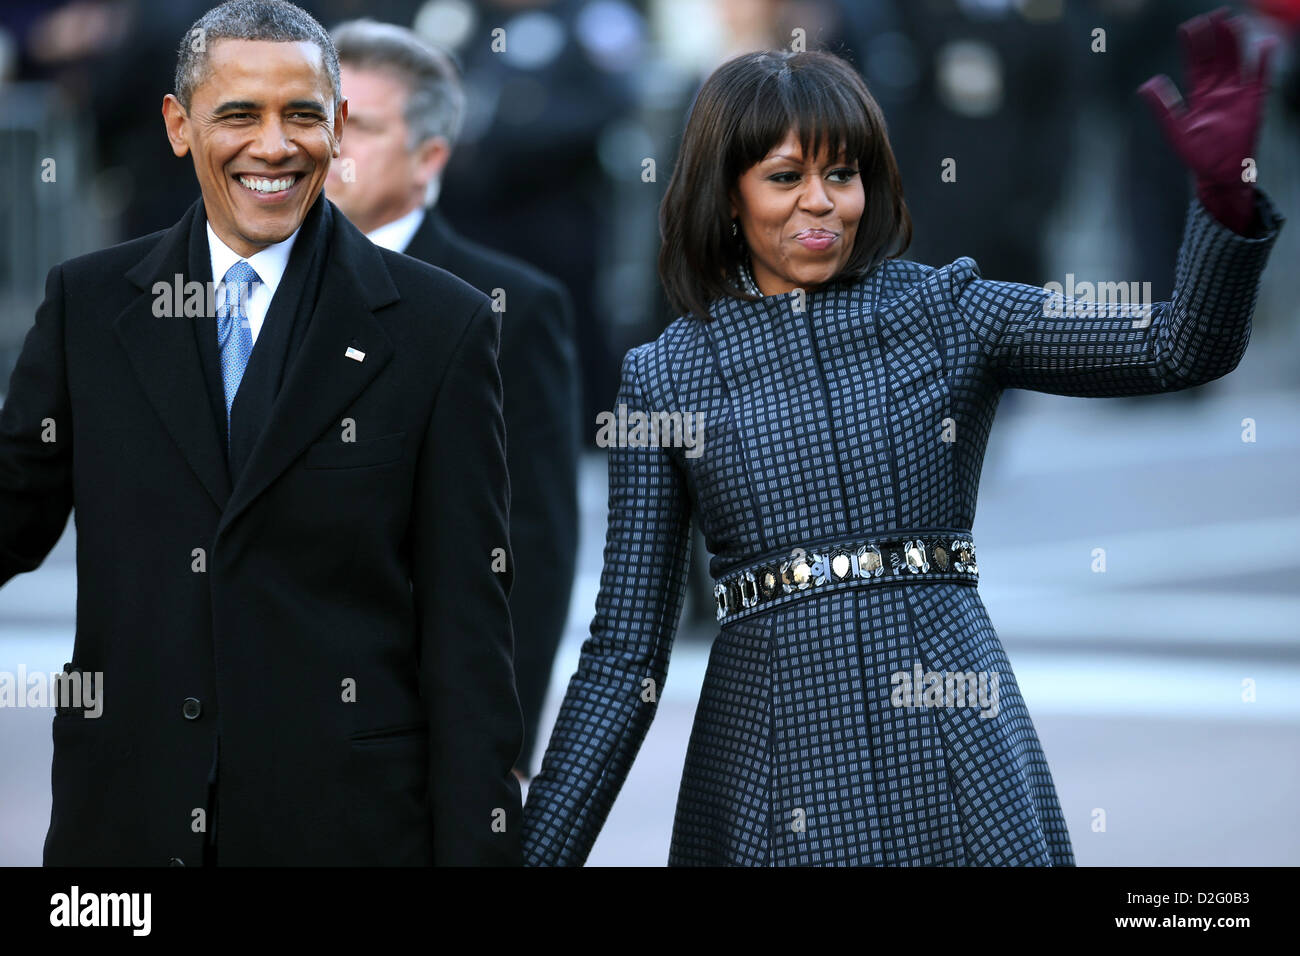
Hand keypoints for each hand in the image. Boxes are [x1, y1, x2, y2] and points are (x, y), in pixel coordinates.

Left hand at [1138, 7, 1276, 232]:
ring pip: (1237, 60)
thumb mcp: (1175, 129)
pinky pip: (1260, 77)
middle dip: (1216, 34)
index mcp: (1199, 93)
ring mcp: (1237, 93)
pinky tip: (1265, 45)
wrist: (1218, 172)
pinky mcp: (1253, 102)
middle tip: (1215, 13)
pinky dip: (1263, 62)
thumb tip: (1147, 84)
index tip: (1190, 26)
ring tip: (1232, 22)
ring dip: (1235, 42)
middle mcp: (1218, 88)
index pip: (1196, 61)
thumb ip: (1163, 106)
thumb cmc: (1197, 153)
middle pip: (1218, 55)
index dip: (1194, 44)